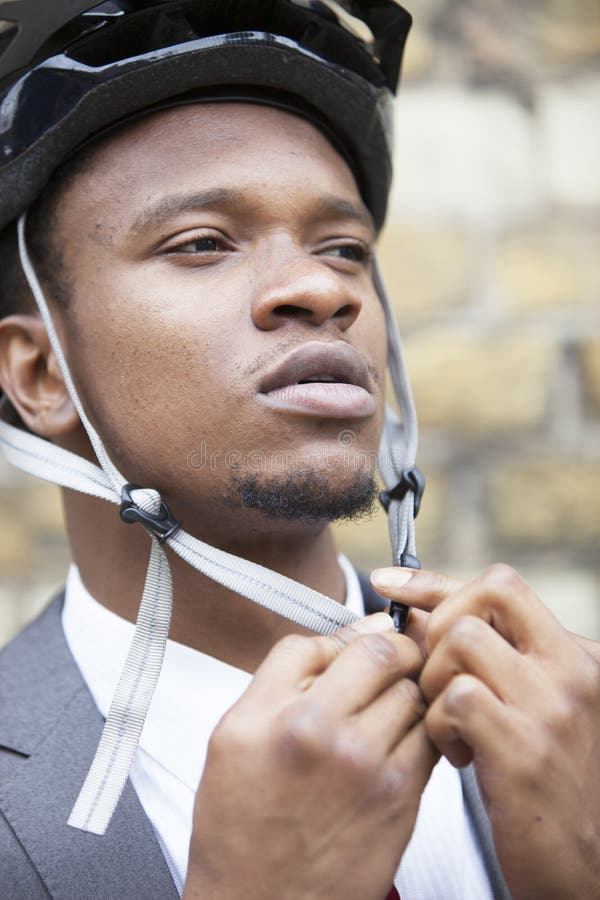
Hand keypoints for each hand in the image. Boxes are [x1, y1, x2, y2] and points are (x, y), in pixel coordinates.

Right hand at [183, 613, 436, 899]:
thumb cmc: (241, 825)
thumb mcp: (234, 732)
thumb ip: (285, 674)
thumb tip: (340, 637)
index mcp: (280, 715)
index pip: (334, 639)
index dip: (352, 634)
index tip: (359, 641)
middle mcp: (327, 736)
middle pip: (386, 655)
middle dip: (391, 651)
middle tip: (385, 662)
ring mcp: (371, 769)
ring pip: (413, 694)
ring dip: (405, 692)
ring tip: (384, 709)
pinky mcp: (402, 800)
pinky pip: (428, 738)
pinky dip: (418, 730)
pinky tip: (394, 742)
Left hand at [371, 564, 599, 899]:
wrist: (584, 867)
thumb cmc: (546, 783)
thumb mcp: (525, 706)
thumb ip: (480, 656)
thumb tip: (417, 612)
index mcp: (576, 655)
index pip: (500, 587)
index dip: (435, 581)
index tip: (390, 584)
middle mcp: (573, 671)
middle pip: (487, 595)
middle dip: (439, 625)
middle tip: (434, 676)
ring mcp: (552, 707)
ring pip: (464, 640)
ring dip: (435, 678)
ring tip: (447, 721)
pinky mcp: (525, 749)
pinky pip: (456, 696)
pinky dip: (439, 722)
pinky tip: (455, 752)